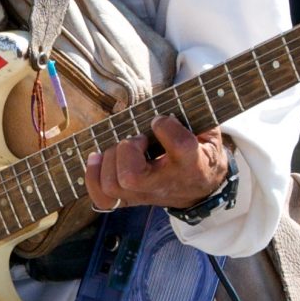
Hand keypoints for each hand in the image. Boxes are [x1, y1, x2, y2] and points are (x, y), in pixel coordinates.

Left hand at [85, 118, 229, 214]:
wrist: (202, 188)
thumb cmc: (199, 152)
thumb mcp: (206, 132)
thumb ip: (194, 116)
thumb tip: (167, 100)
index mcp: (192, 163)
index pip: (180, 146)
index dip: (166, 127)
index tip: (161, 119)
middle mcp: (166, 183)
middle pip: (131, 176)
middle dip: (126, 149)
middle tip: (138, 139)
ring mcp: (146, 195)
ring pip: (112, 185)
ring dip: (110, 159)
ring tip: (122, 147)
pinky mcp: (131, 199)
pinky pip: (103, 199)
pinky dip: (93, 177)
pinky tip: (98, 158)